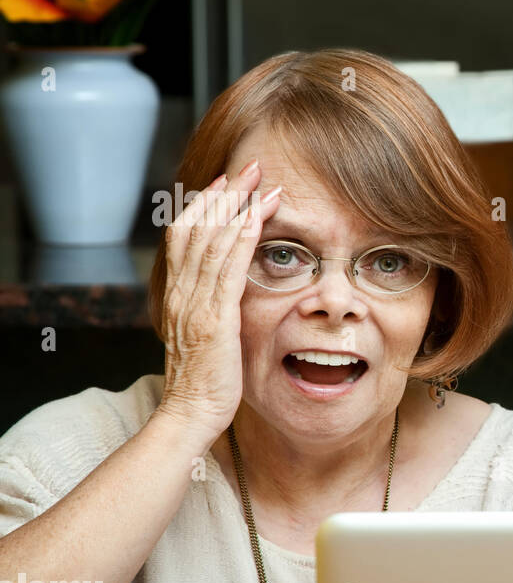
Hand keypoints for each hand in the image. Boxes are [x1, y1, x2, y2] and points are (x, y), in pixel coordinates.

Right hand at [155, 160, 281, 439]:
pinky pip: (228, 270)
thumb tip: (226, 297)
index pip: (186, 237)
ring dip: (238, 207)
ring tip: (261, 181)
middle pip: (198, 227)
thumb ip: (211, 312)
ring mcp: (197, 305)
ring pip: (212, 241)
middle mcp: (184, 294)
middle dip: (225, 194)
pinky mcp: (215, 320)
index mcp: (181, 296)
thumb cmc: (203, 384)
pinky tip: (256, 218)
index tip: (225, 183)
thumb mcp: (205, 339)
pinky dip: (241, 239)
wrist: (190, 416)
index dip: (204, 206)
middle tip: (250, 166)